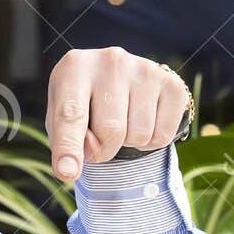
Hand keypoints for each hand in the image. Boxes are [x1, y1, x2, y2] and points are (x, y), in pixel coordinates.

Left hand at [46, 47, 188, 180]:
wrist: (116, 83)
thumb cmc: (82, 105)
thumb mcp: (61, 120)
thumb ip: (64, 143)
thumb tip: (69, 171)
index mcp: (74, 67)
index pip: (71, 114)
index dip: (69, 148)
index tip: (67, 172)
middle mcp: (111, 61)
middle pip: (110, 131)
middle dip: (103, 150)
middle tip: (101, 138)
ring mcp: (144, 69)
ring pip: (139, 135)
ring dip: (129, 144)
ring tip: (123, 123)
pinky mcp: (171, 83)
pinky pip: (162, 136)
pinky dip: (151, 142)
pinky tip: (143, 121)